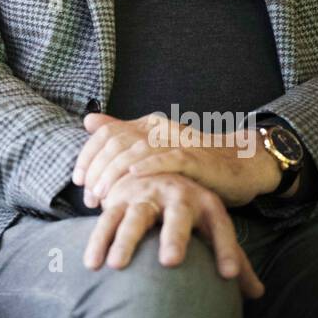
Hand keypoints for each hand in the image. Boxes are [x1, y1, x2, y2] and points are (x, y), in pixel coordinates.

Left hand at [75, 113, 281, 208]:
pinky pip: (168, 158)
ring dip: (116, 173)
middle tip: (90, 196)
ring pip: (136, 151)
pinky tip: (133, 176)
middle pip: (116, 142)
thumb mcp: (154, 150)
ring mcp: (176, 140)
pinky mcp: (194, 157)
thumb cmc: (193, 164)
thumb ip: (122, 135)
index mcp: (146, 125)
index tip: (79, 180)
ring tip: (104, 194)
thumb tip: (88, 121)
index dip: (88, 156)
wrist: (238, 167)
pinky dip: (149, 166)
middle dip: (98, 170)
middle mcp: (158, 128)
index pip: (106, 134)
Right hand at [86, 172, 263, 299]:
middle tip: (171, 261)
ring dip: (125, 241)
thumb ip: (233, 258)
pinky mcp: (121, 197)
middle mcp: (177, 195)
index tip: (228, 275)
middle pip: (178, 216)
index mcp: (206, 203)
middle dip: (174, 237)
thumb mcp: (215, 227)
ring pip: (136, 217)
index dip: (226, 250)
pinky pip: (108, 219)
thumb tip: (258, 293)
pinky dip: (98, 239)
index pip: (222, 228)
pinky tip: (92, 263)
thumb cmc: (191, 209)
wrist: (157, 166)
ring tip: (117, 266)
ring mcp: (147, 194)